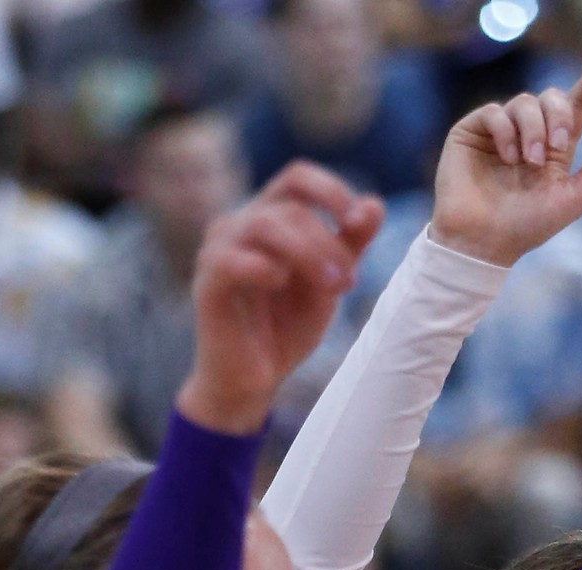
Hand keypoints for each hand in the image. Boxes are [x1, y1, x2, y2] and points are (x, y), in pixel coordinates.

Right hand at [177, 162, 383, 433]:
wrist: (254, 379)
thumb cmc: (287, 326)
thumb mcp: (329, 282)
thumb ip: (349, 244)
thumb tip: (373, 204)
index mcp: (268, 218)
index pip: (297, 177)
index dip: (330, 190)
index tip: (357, 222)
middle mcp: (238, 225)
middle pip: (290, 209)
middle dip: (328, 243)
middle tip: (349, 282)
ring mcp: (218, 251)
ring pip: (265, 225)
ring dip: (308, 253)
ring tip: (332, 287)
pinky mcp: (207, 283)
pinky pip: (231, 260)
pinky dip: (263, 268)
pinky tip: (280, 283)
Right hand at [429, 55, 581, 267]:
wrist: (482, 242)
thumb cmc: (526, 227)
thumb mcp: (572, 200)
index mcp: (555, 149)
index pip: (577, 108)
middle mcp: (529, 135)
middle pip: (552, 98)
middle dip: (559, 115)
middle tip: (557, 146)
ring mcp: (500, 131)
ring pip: (524, 102)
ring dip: (533, 129)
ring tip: (528, 161)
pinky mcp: (472, 131)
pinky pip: (495, 111)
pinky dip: (506, 131)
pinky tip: (508, 157)